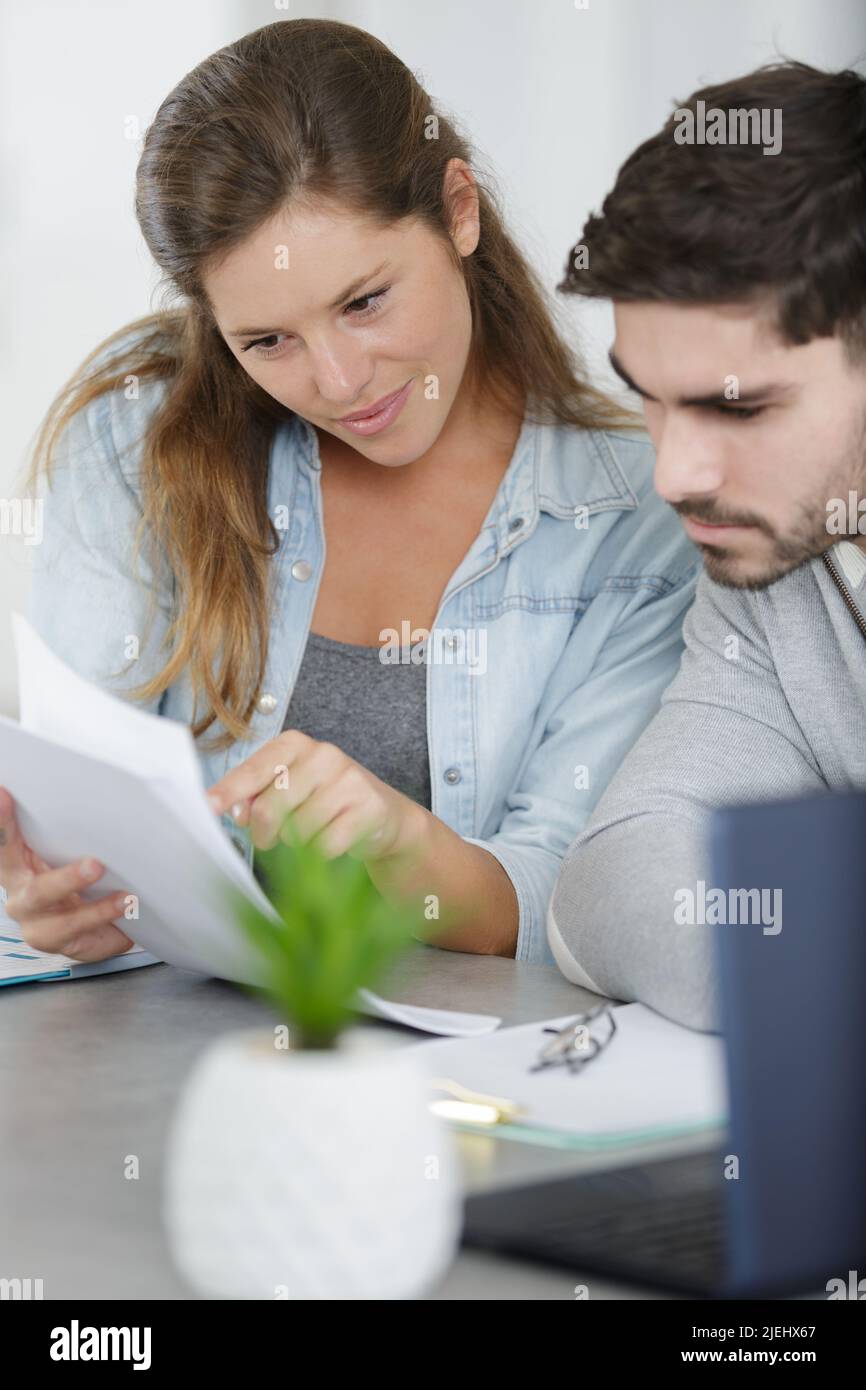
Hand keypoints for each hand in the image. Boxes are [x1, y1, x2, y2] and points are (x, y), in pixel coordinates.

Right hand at [0, 786, 132, 961]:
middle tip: (95, 866)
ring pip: (63, 921)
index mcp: (16, 864)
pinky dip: (108, 922)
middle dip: (65, 879)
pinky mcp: (61, 945)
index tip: (3, 793)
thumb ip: (66, 832)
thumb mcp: (68, 851)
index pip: (4, 841)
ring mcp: (37, 925)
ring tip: (124, 899)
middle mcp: (21, 896)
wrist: (97, 921)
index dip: (1, 820)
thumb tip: (87, 793)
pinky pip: (84, 936)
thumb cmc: (79, 879)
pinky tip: (126, 909)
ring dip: (96, 910)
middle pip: (37, 891)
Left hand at [206, 731, 426, 862]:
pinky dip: (322, 852)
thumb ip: (256, 796)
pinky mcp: (366, 808)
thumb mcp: (288, 790)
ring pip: (297, 830)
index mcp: (295, 744)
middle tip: (269, 839)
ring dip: (297, 843)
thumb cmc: (324, 801)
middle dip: (264, 832)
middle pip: (271, 807)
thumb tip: (234, 812)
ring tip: (312, 832)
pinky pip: (324, 845)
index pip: (254, 770)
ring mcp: (347, 779)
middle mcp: (322, 755)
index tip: (207, 808)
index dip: (229, 792)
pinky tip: (334, 839)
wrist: (383, 816)